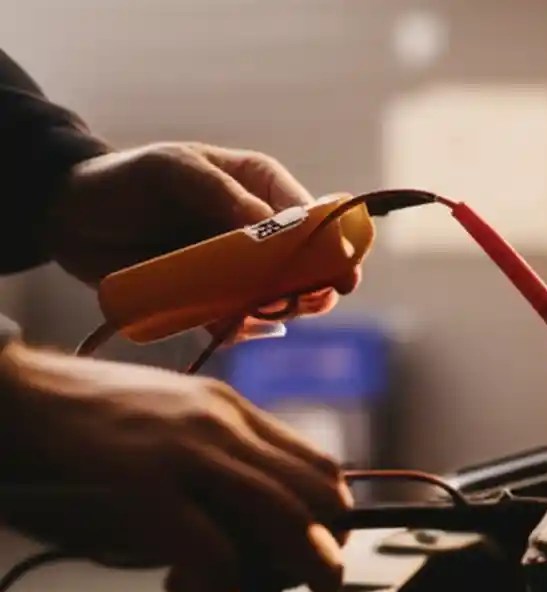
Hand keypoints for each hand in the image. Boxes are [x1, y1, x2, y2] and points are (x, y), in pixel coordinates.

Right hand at [0, 343, 352, 591]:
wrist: (8, 401)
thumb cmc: (77, 428)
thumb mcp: (166, 428)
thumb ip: (212, 465)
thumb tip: (250, 533)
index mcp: (229, 410)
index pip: (317, 464)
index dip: (332, 516)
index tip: (322, 547)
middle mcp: (221, 425)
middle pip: (318, 493)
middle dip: (327, 548)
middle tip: (310, 581)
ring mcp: (187, 455)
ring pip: (286, 519)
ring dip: (295, 568)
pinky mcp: (145, 491)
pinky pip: (216, 554)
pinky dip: (217, 585)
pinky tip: (187, 586)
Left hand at [42, 142, 359, 341]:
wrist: (69, 215)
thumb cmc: (128, 179)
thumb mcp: (178, 172)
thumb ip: (225, 197)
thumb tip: (274, 228)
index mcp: (263, 188)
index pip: (316, 217)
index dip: (337, 246)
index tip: (344, 274)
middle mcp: (259, 232)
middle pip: (309, 267)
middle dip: (314, 288)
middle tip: (305, 302)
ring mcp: (236, 270)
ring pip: (278, 300)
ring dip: (276, 312)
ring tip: (259, 313)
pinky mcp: (211, 300)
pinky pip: (238, 324)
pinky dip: (238, 331)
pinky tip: (228, 328)